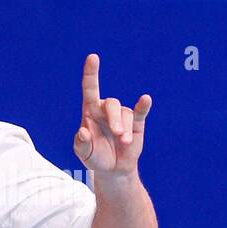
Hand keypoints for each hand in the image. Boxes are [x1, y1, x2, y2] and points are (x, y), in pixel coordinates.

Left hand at [74, 53, 150, 176]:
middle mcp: (106, 110)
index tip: (93, 57)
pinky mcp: (136, 122)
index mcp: (89, 113)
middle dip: (115, 120)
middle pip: (111, 104)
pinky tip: (145, 99)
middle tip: (118, 136)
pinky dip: (143, 106)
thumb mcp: (83, 153)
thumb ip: (81, 144)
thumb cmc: (95, 157)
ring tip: (124, 142)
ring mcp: (122, 116)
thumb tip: (83, 131)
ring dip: (125, 129)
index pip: (89, 90)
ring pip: (125, 114)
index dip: (91, 74)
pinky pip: (140, 111)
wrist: (113, 169)